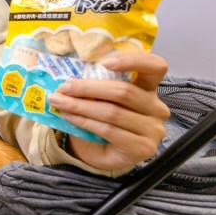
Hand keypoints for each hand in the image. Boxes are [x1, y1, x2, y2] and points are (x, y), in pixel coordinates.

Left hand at [47, 52, 169, 170]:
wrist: (105, 154)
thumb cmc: (103, 120)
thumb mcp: (102, 98)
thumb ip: (96, 85)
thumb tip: (68, 76)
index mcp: (149, 88)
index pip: (155, 66)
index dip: (133, 61)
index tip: (104, 63)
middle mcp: (156, 108)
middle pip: (123, 91)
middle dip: (87, 88)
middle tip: (63, 87)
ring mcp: (153, 130)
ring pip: (112, 112)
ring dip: (80, 106)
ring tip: (58, 101)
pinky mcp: (143, 148)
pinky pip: (108, 130)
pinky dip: (84, 121)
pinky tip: (69, 116)